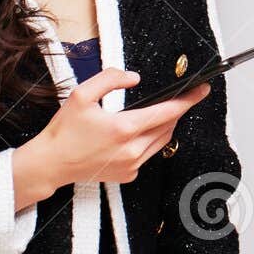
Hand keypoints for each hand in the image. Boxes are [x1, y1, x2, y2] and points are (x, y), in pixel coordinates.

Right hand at [27, 69, 209, 188]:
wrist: (52, 163)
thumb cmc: (65, 130)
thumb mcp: (82, 95)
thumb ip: (110, 79)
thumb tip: (134, 78)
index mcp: (124, 129)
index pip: (167, 111)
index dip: (188, 100)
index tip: (202, 90)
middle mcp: (132, 150)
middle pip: (168, 126)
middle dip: (176, 111)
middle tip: (180, 97)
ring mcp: (132, 165)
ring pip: (162, 141)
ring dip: (165, 126)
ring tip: (160, 112)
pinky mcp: (129, 175)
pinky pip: (149, 154)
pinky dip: (150, 141)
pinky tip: (138, 133)